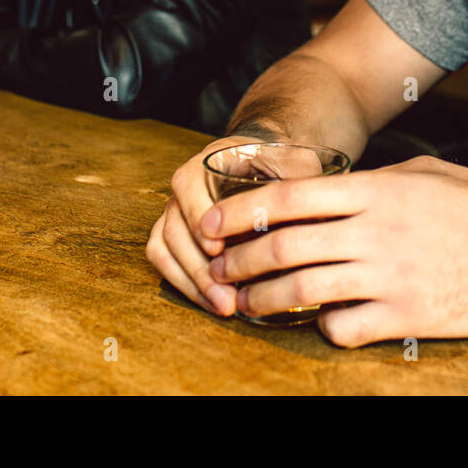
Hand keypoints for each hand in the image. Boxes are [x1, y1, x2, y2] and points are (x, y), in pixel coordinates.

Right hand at [146, 134, 283, 315]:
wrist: (267, 159)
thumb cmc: (281, 162)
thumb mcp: (294, 162)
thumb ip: (295, 182)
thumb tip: (304, 222)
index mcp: (207, 162)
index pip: (188, 187)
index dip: (198, 218)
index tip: (218, 249)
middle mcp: (184, 186)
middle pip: (174, 228)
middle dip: (199, 268)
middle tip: (227, 298)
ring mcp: (175, 210)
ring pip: (163, 248)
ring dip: (191, 282)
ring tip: (223, 307)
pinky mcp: (175, 232)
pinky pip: (164, 259)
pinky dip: (184, 284)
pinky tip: (212, 302)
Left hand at [201, 157, 467, 346]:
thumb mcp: (424, 173)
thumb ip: (372, 182)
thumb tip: (329, 190)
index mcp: (375, 190)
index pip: (288, 197)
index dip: (240, 211)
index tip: (211, 223)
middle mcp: (375, 230)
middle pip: (284, 246)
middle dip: (239, 261)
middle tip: (216, 271)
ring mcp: (390, 275)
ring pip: (304, 289)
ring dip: (264, 301)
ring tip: (245, 306)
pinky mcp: (409, 315)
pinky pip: (345, 326)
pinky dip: (323, 327)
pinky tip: (322, 323)